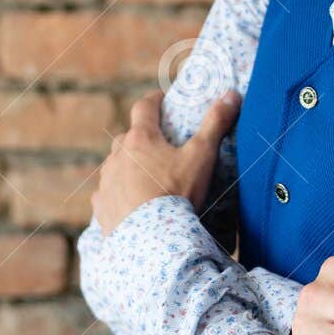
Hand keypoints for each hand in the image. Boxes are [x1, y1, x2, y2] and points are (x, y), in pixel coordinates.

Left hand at [92, 87, 240, 236]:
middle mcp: (117, 155)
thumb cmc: (178, 193)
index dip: (154, 100)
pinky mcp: (102, 206)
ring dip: (127, 166)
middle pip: (128, 137)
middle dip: (141, 138)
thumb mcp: (202, 156)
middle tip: (158, 146)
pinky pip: (106, 193)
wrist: (154, 240)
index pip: (144, 107)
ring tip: (144, 177)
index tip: (161, 99)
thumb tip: (231, 95)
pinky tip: (128, 202)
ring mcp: (107, 181)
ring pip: (115, 165)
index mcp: (140, 138)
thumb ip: (215, 124)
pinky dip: (117, 193)